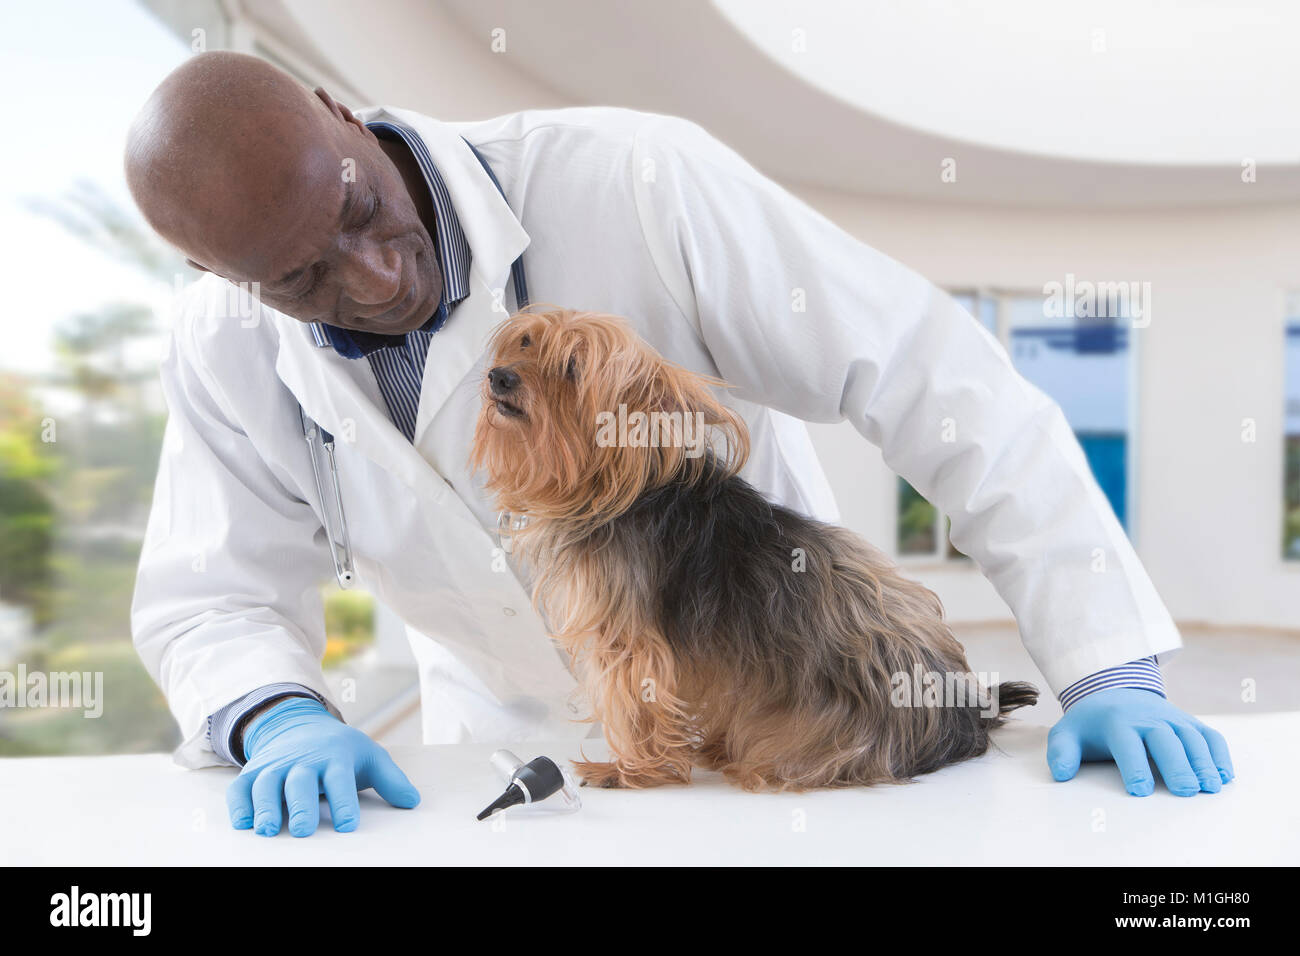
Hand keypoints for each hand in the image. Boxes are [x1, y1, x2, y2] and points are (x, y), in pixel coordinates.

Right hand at [226, 696, 419, 836]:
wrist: (299, 724)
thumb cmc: (339, 749)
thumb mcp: (370, 756)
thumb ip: (391, 780)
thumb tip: (413, 802)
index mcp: (334, 758)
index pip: (340, 779)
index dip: (343, 802)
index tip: (347, 824)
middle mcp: (303, 762)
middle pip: (300, 782)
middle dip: (301, 805)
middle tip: (303, 830)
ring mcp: (276, 766)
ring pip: (267, 784)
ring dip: (265, 806)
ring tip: (268, 830)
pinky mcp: (253, 773)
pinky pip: (241, 788)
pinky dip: (239, 804)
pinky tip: (242, 823)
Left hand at [1046, 688, 1233, 796]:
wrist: (1114, 694)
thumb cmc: (1091, 725)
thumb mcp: (1068, 734)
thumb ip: (1062, 753)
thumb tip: (1061, 775)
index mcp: (1118, 722)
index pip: (1127, 744)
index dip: (1134, 767)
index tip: (1139, 791)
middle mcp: (1149, 718)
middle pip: (1166, 740)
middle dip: (1177, 765)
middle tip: (1186, 791)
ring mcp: (1173, 719)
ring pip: (1192, 738)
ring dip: (1204, 762)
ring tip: (1211, 787)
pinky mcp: (1190, 723)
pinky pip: (1209, 736)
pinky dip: (1220, 754)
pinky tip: (1225, 776)